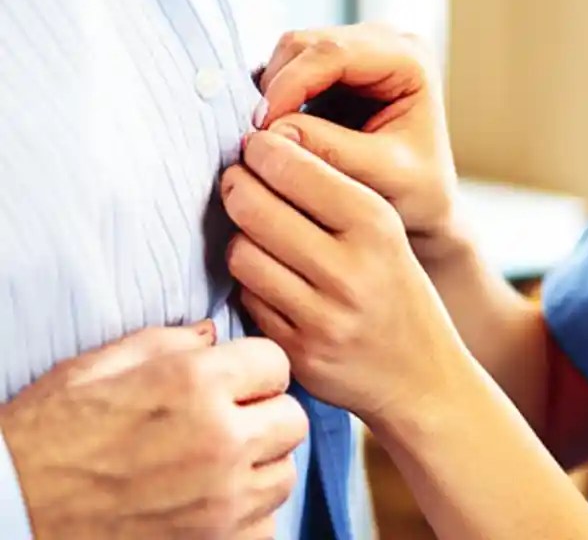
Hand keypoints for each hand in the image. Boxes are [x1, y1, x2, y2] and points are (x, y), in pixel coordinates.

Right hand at [0, 323, 306, 539]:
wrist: (12, 506)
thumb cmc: (47, 434)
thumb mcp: (99, 367)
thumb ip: (169, 344)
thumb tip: (213, 334)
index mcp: (195, 384)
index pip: (275, 363)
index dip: (253, 369)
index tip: (232, 379)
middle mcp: (221, 439)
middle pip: (292, 418)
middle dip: (265, 414)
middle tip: (229, 420)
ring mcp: (222, 498)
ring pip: (285, 473)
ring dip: (261, 465)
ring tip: (220, 462)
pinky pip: (265, 524)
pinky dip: (248, 515)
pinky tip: (213, 501)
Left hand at [222, 128, 467, 422]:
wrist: (424, 376)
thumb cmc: (394, 288)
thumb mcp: (384, 231)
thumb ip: (331, 191)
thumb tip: (259, 149)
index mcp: (376, 224)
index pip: (291, 166)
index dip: (261, 151)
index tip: (256, 150)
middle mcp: (351, 268)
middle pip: (254, 206)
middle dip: (237, 188)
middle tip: (238, 184)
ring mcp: (323, 315)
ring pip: (241, 254)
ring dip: (241, 241)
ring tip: (259, 238)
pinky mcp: (299, 351)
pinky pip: (247, 299)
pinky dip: (252, 286)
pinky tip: (272, 283)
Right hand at [254, 24, 461, 258]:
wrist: (424, 205)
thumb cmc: (418, 193)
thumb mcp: (384, 176)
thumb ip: (334, 151)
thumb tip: (275, 130)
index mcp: (409, 59)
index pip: (334, 52)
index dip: (291, 84)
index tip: (263, 127)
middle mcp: (384, 42)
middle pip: (305, 44)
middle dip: (275, 88)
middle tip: (257, 138)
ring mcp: (357, 50)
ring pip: (289, 54)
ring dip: (271, 94)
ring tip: (266, 140)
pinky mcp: (335, 68)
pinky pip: (288, 71)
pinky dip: (274, 99)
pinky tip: (272, 134)